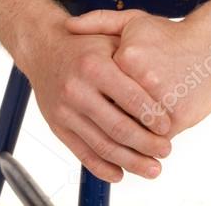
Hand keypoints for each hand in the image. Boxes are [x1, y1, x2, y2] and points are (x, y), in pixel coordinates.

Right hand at [18, 17, 172, 183]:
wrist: (44, 48)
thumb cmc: (83, 44)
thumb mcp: (110, 37)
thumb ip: (133, 59)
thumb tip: (162, 85)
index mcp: (94, 66)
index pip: (130, 98)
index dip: (152, 116)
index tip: (167, 127)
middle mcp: (77, 90)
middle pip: (118, 127)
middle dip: (146, 144)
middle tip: (165, 150)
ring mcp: (65, 111)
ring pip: (102, 146)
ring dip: (130, 162)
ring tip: (151, 167)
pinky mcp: (57, 127)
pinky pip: (82, 154)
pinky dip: (103, 168)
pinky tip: (120, 172)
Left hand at [65, 8, 210, 139]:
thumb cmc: (169, 35)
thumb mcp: (133, 22)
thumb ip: (98, 22)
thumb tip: (68, 26)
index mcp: (125, 58)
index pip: (99, 90)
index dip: (96, 99)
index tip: (92, 103)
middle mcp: (141, 80)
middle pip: (113, 113)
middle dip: (110, 123)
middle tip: (109, 126)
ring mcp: (160, 101)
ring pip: (134, 130)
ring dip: (131, 137)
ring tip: (129, 136)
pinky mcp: (178, 118)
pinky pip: (156, 138)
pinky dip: (152, 138)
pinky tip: (152, 134)